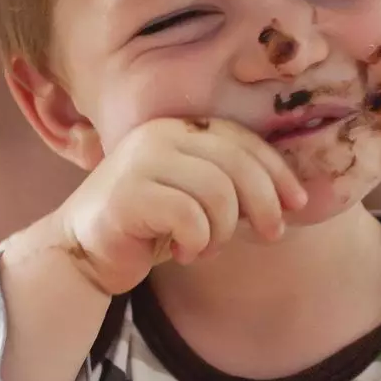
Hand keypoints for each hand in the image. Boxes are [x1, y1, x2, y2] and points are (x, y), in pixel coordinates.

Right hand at [54, 117, 306, 294]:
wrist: (83, 252)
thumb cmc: (148, 226)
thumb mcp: (195, 197)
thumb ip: (231, 185)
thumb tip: (290, 197)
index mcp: (178, 128)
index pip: (242, 140)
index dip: (277, 171)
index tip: (297, 203)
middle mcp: (159, 135)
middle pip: (237, 163)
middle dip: (264, 203)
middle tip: (271, 234)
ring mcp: (141, 162)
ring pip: (218, 193)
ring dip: (223, 231)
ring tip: (207, 246)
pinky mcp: (128, 194)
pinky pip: (190, 218)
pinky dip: (197, 242)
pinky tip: (183, 252)